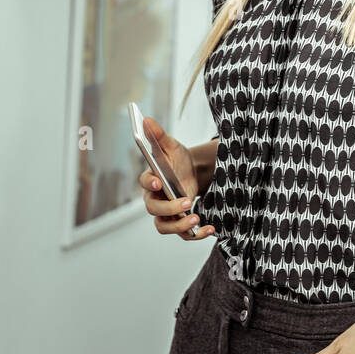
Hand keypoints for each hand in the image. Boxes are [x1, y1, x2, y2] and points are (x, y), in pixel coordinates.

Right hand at [136, 116, 210, 240]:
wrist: (192, 172)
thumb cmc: (177, 160)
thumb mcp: (171, 146)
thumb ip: (159, 135)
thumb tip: (146, 119)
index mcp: (150, 179)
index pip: (144, 183)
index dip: (149, 183)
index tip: (158, 181)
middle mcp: (154, 199)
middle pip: (154, 209)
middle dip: (169, 208)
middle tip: (187, 202)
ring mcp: (165, 213)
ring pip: (164, 226)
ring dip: (179, 226)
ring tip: (197, 220)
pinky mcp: (178, 222)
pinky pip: (183, 234)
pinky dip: (195, 234)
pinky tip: (210, 229)